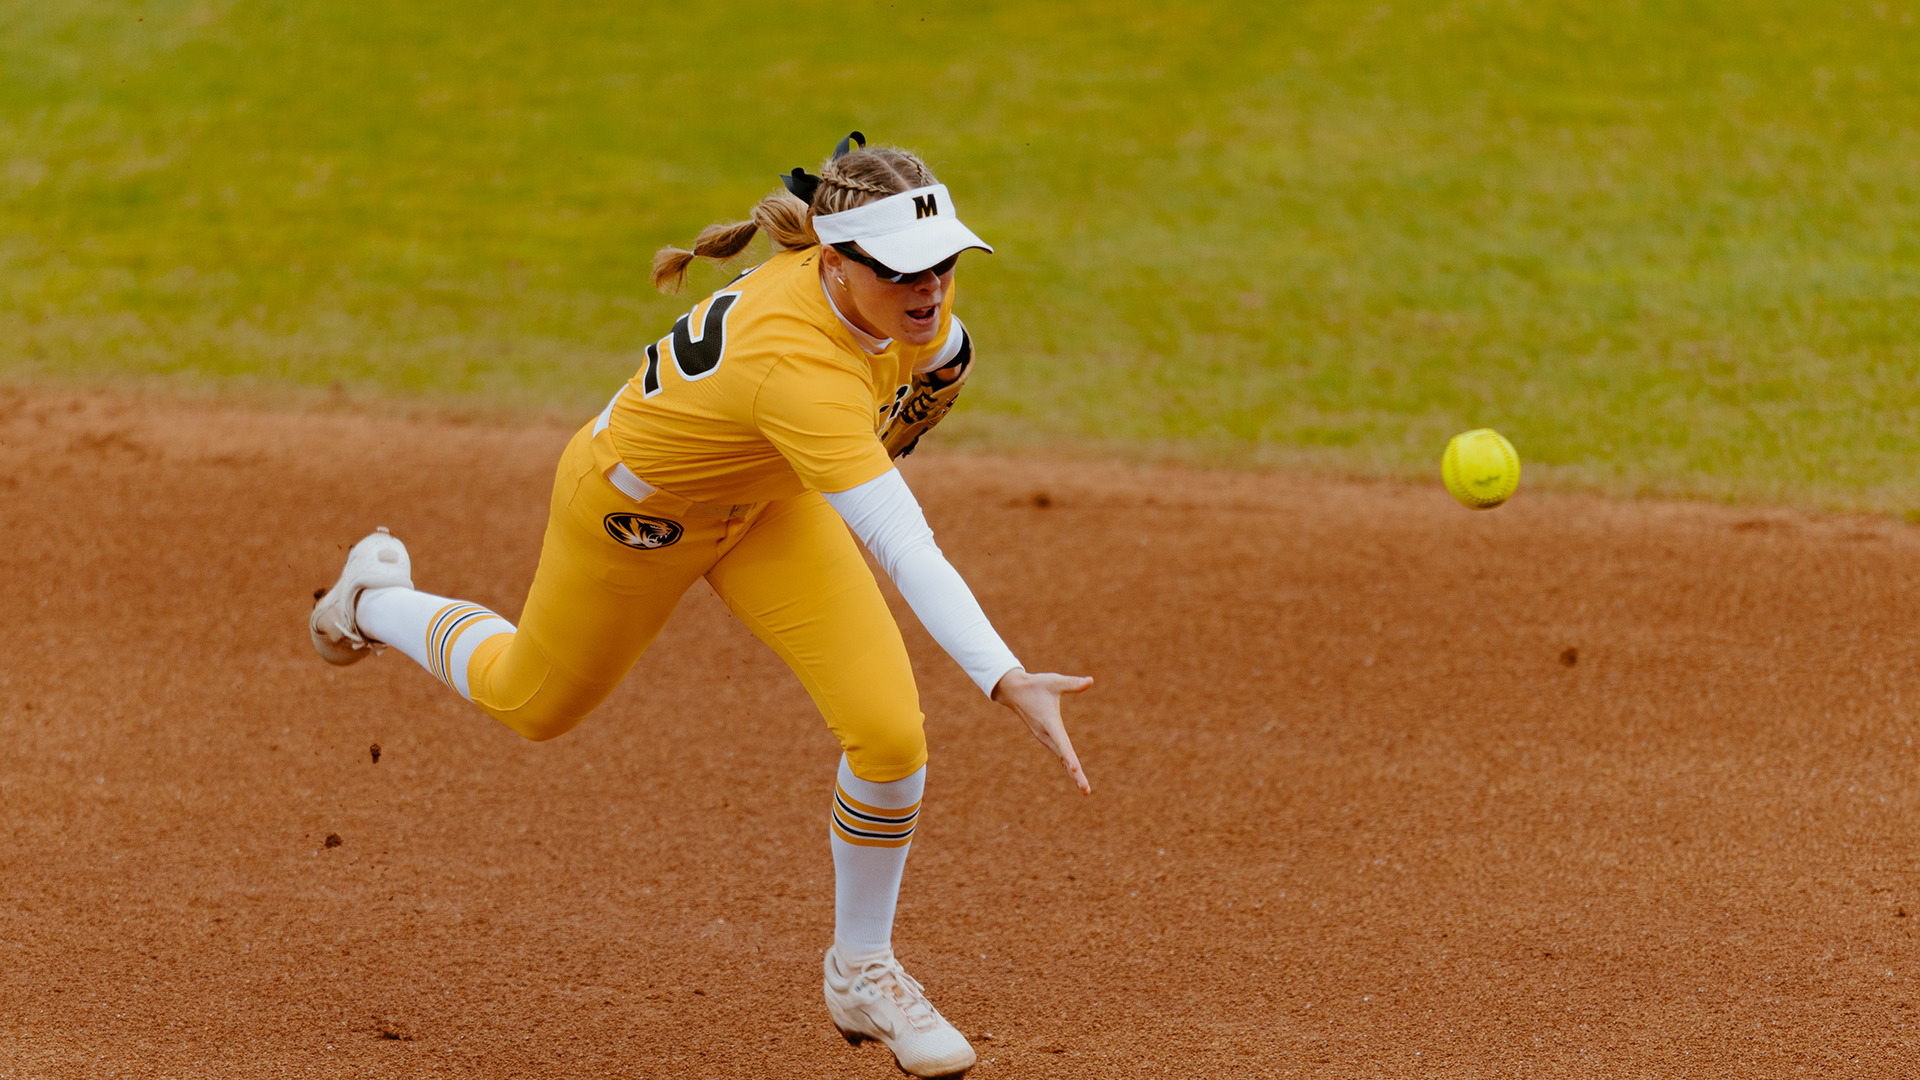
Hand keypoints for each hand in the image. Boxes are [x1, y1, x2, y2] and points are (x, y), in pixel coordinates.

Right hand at [991, 668, 1094, 794]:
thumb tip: (1091, 680)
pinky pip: (1059, 754)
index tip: (1075, 769)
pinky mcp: (1045, 738)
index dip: (1068, 755)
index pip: (1061, 742)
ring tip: (1085, 789)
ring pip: (1061, 758)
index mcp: (1049, 723)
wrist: (1013, 691)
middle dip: (1075, 774)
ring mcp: (1044, 738)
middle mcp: (1046, 734)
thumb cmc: (1036, 684)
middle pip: (1063, 757)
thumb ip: (1072, 683)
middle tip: (1086, 790)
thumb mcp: (1054, 681)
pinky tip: (1075, 774)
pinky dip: (1067, 765)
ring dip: (1073, 774)